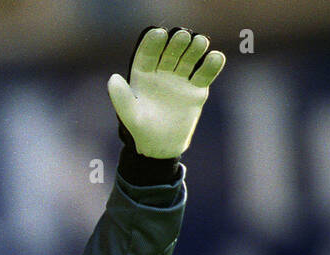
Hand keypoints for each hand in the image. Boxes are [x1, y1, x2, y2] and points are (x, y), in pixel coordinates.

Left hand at [108, 27, 224, 158]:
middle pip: (171, 52)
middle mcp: (162, 73)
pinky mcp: (196, 88)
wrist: (162, 146)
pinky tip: (215, 57)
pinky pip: (205, 73)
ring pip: (189, 58)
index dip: (152, 42)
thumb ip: (121, 97)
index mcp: (143, 75)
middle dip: (177, 43)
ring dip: (196, 48)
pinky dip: (212, 64)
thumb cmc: (141, 130)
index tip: (158, 33)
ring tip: (200, 42)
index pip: (148, 53)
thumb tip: (113, 78)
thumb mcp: (130, 115)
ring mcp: (180, 79)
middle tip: (182, 37)